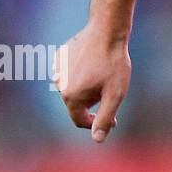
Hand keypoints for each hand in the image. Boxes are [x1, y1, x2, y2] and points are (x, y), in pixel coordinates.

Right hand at [53, 22, 130, 142]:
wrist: (106, 31)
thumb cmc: (113, 64)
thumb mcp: (114, 95)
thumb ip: (104, 118)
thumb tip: (97, 140)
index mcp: (70, 96)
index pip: (79, 120)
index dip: (96, 122)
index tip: (113, 118)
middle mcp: (59, 83)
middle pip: (77, 104)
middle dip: (93, 102)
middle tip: (110, 90)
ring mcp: (57, 69)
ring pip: (74, 88)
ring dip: (87, 87)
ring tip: (103, 75)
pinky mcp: (59, 57)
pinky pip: (71, 73)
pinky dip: (81, 73)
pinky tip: (94, 64)